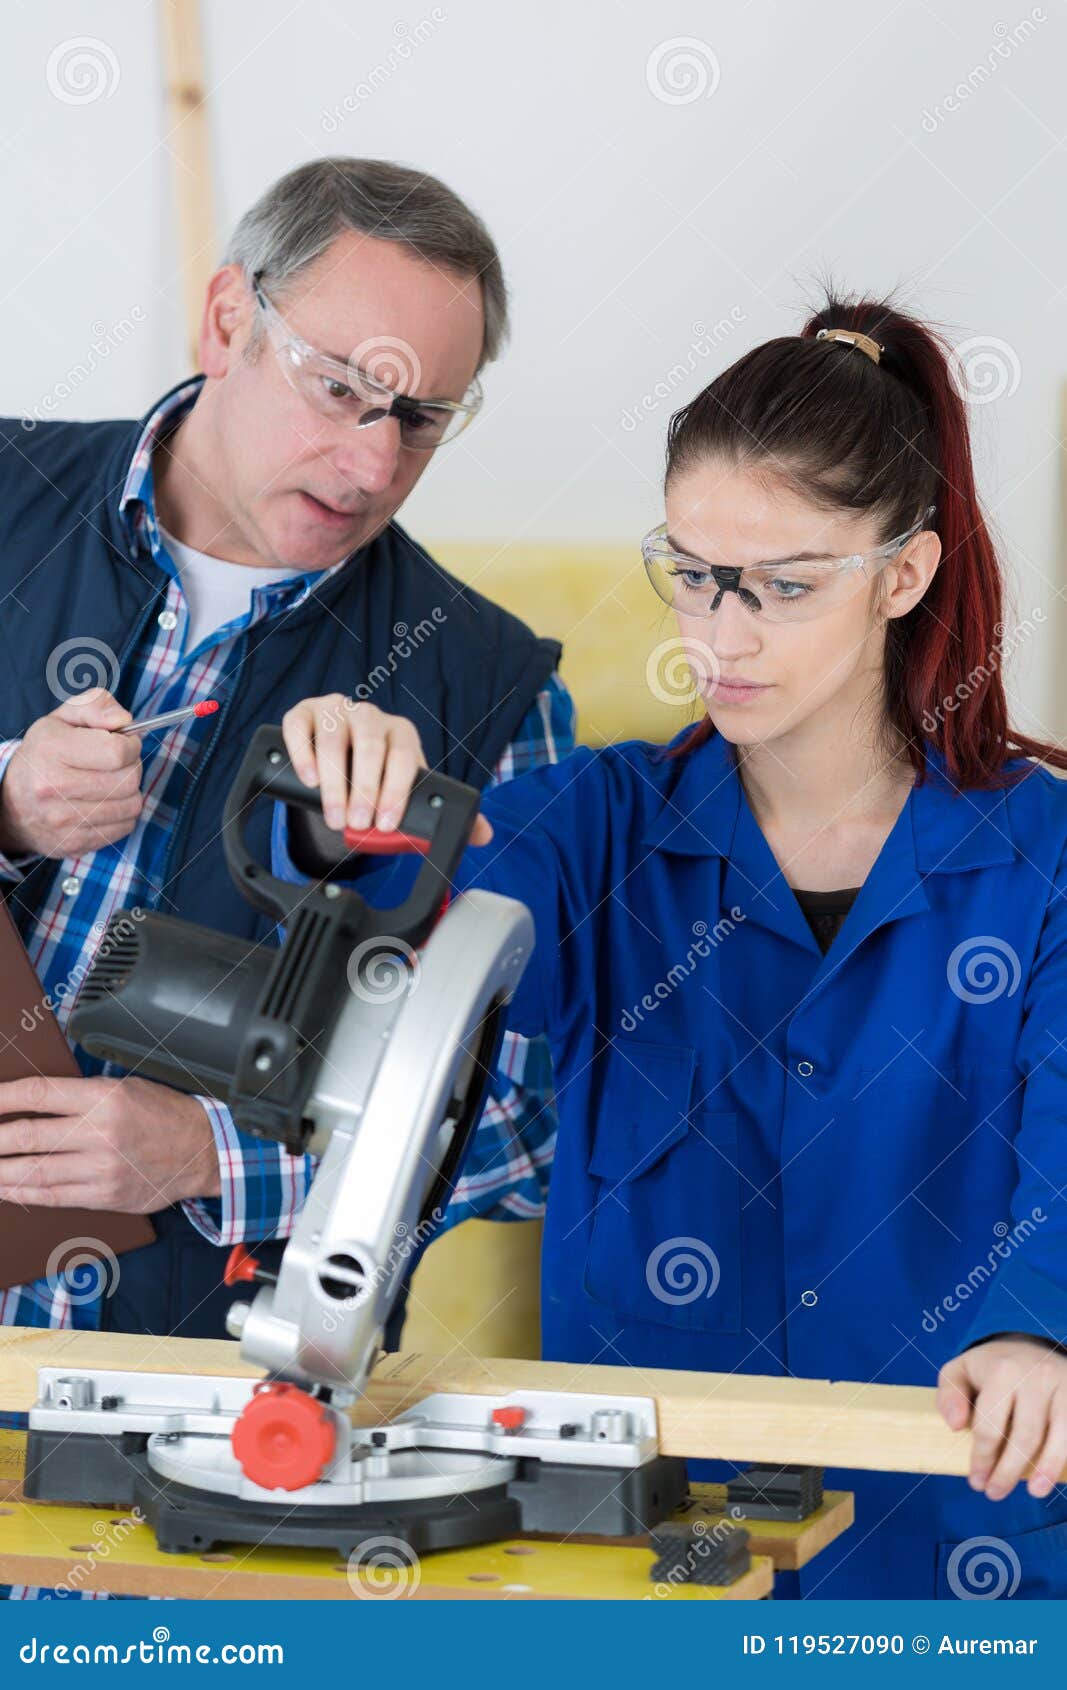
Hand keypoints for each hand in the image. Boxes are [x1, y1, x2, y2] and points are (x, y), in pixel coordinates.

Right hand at [0, 686, 143, 858]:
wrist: (12, 804)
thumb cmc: (44, 755)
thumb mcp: (62, 719)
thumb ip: (95, 706)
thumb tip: (124, 721)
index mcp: (51, 749)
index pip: (117, 752)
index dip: (130, 745)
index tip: (123, 743)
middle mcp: (53, 787)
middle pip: (129, 780)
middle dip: (132, 767)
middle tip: (117, 764)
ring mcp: (63, 820)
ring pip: (132, 806)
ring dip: (129, 793)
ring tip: (110, 783)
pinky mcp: (74, 843)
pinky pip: (124, 828)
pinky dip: (122, 815)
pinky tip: (104, 804)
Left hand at [0, 1074, 220, 1212]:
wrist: (202, 1151)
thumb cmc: (163, 1113)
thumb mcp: (124, 1087)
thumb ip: (80, 1095)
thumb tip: (32, 1101)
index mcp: (104, 1098)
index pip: (38, 1094)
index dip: (2, 1097)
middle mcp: (100, 1134)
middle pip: (27, 1136)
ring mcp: (101, 1169)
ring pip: (33, 1171)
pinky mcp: (104, 1196)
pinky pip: (52, 1196)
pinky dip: (22, 1192)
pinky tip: (4, 1187)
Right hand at [281, 695, 492, 842]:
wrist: (340, 753)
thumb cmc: (376, 774)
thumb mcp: (406, 788)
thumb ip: (439, 810)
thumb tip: (484, 835)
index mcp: (400, 732)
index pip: (403, 756)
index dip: (395, 790)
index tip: (386, 823)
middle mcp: (369, 715)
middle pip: (369, 746)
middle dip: (365, 790)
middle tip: (358, 825)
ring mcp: (335, 711)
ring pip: (333, 739)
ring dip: (334, 782)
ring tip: (334, 817)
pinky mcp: (303, 713)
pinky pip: (299, 726)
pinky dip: (302, 753)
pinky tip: (308, 779)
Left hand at [938, 1334, 1066, 1498]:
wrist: (1028, 1344)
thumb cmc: (990, 1367)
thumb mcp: (959, 1371)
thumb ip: (949, 1395)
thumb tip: (954, 1426)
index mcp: (1001, 1370)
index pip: (990, 1425)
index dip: (982, 1458)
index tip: (976, 1481)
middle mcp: (1035, 1376)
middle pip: (1024, 1436)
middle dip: (1008, 1471)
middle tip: (995, 1493)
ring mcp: (1062, 1384)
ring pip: (1058, 1437)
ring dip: (1046, 1469)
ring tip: (1034, 1493)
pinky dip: (1065, 1457)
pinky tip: (1056, 1477)